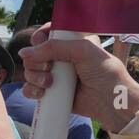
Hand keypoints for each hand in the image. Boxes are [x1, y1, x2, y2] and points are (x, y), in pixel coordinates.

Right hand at [19, 22, 138, 130]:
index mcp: (75, 43)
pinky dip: (31, 90)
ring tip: (49, 83)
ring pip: (31, 70)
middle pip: (35, 52)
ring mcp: (57, 76)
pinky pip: (31, 88)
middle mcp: (64, 58)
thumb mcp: (85, 52)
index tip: (39, 42)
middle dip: (36, 60)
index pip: (50, 33)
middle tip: (49, 68)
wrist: (114, 105)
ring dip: (34, 76)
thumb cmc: (107, 76)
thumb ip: (56, 47)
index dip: (40, 36)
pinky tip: (42, 93)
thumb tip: (24, 52)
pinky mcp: (53, 92)